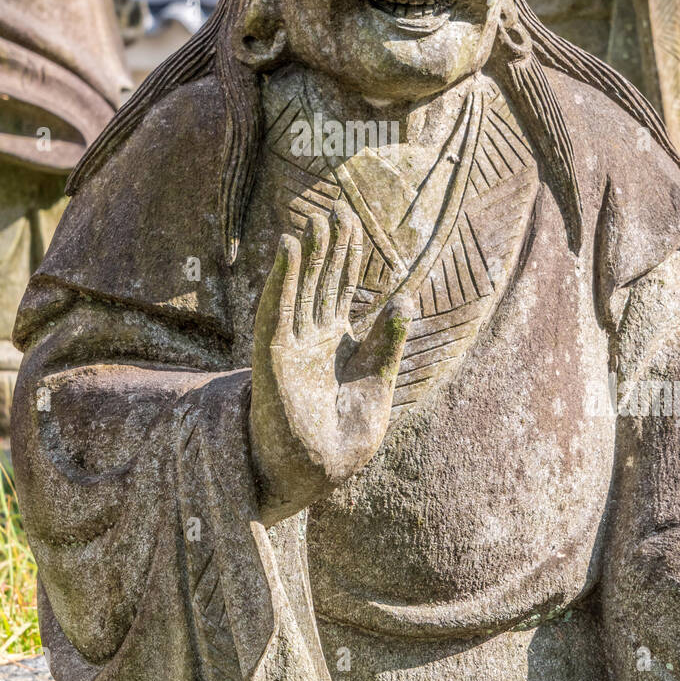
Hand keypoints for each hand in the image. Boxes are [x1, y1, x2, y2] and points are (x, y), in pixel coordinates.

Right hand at [250, 203, 412, 520]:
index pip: (341, 285)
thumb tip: (406, 298)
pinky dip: (282, 279)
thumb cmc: (347, 436)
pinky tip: (288, 250)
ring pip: (297, 289)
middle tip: (332, 207)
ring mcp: (291, 346)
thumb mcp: (379, 381)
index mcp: (337, 342)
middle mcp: (311, 338)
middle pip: (319, 280)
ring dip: (303, 256)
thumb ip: (389, 341)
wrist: (321, 474)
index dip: (346, 252)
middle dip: (326, 245)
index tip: (350, 217)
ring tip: (310, 222)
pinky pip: (276, 310)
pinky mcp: (273, 358)